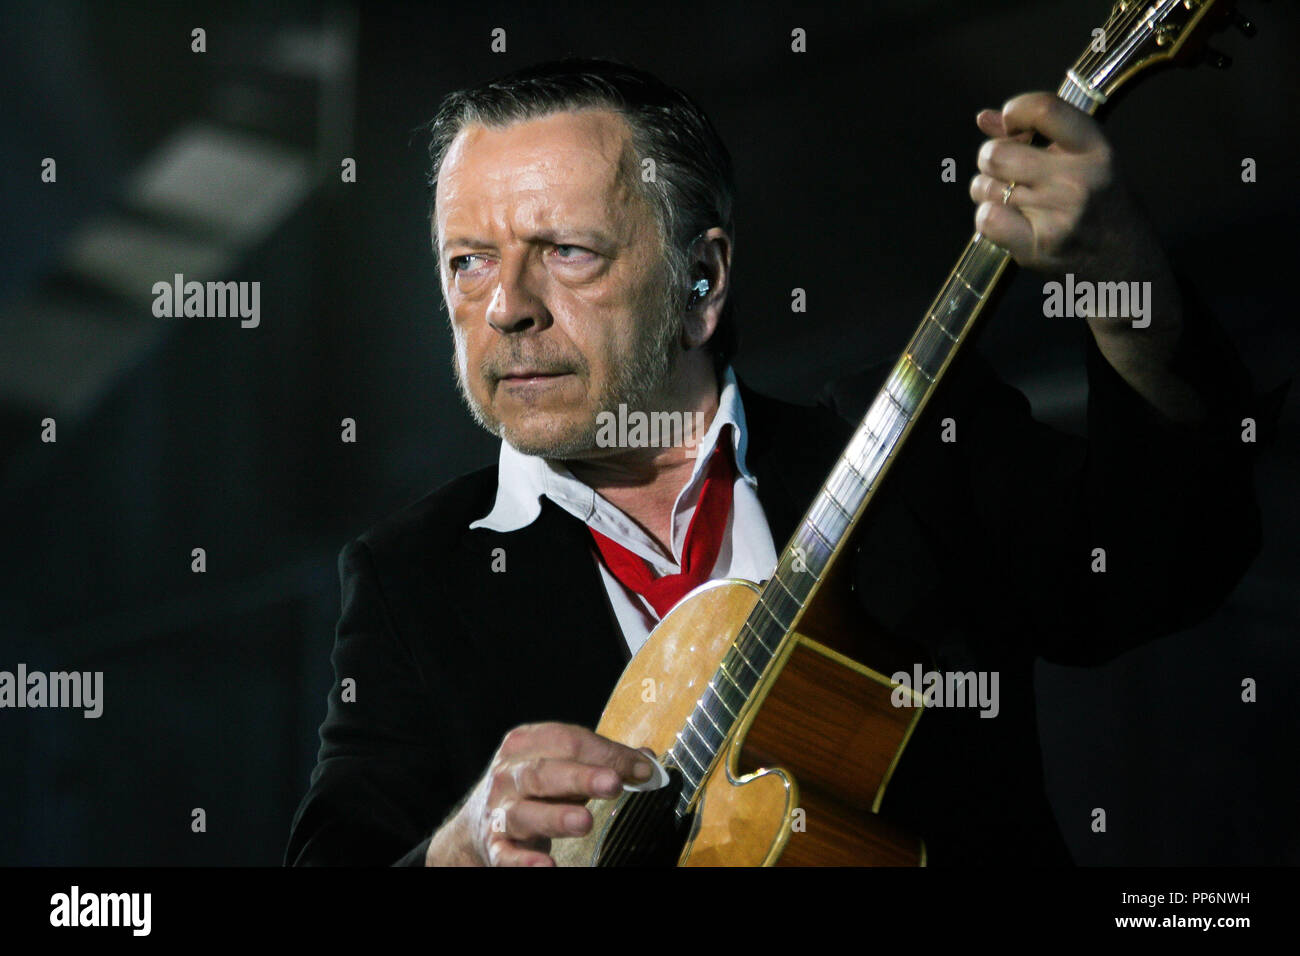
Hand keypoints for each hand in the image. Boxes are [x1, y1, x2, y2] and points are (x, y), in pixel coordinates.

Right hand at [425, 722, 654, 866]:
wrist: (478, 824)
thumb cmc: (535, 789)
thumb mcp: (562, 766)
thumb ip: (603, 761)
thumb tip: (648, 762)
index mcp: (526, 745)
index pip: (568, 741)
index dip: (607, 753)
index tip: (642, 769)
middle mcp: (508, 775)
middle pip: (544, 772)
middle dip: (581, 776)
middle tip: (614, 784)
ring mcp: (499, 811)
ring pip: (524, 813)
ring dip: (555, 816)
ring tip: (584, 822)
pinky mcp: (495, 847)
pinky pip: (507, 855)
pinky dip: (524, 863)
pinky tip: (547, 865)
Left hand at [968, 91, 1161, 283]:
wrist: (1123, 263)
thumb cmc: (1099, 206)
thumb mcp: (1084, 160)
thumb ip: (1036, 134)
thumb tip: (984, 118)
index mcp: (1095, 148)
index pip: (1044, 108)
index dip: (1014, 111)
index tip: (1010, 124)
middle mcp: (1078, 178)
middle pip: (996, 153)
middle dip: (991, 160)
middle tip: (1008, 173)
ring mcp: (1058, 213)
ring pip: (985, 187)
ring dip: (988, 192)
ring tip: (1014, 201)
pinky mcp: (1038, 244)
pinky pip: (986, 218)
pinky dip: (988, 219)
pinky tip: (1007, 222)